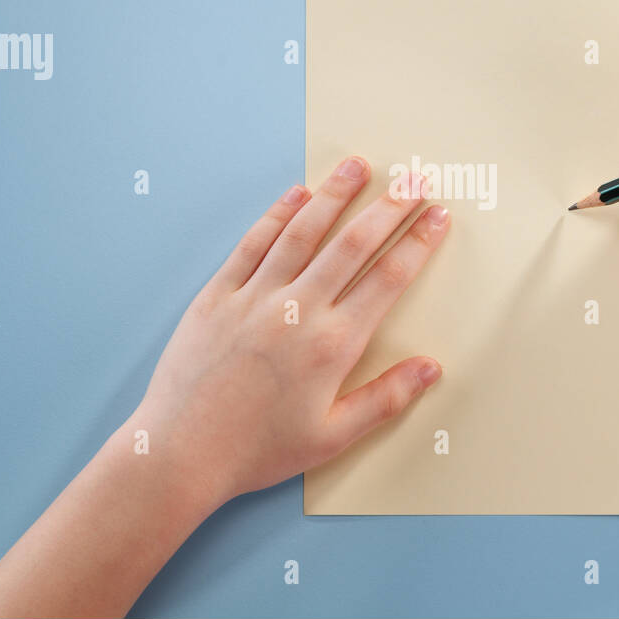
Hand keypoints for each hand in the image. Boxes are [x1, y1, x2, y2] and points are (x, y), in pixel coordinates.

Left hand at [135, 157, 449, 516]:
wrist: (181, 452)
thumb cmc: (258, 450)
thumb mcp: (333, 436)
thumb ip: (386, 398)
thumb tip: (432, 367)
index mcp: (333, 345)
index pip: (388, 279)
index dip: (418, 243)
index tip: (438, 217)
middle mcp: (298, 310)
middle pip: (353, 244)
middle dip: (388, 208)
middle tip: (413, 180)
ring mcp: (254, 297)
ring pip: (302, 232)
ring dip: (335, 194)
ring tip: (358, 165)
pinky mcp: (217, 294)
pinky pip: (253, 244)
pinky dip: (277, 215)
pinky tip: (297, 194)